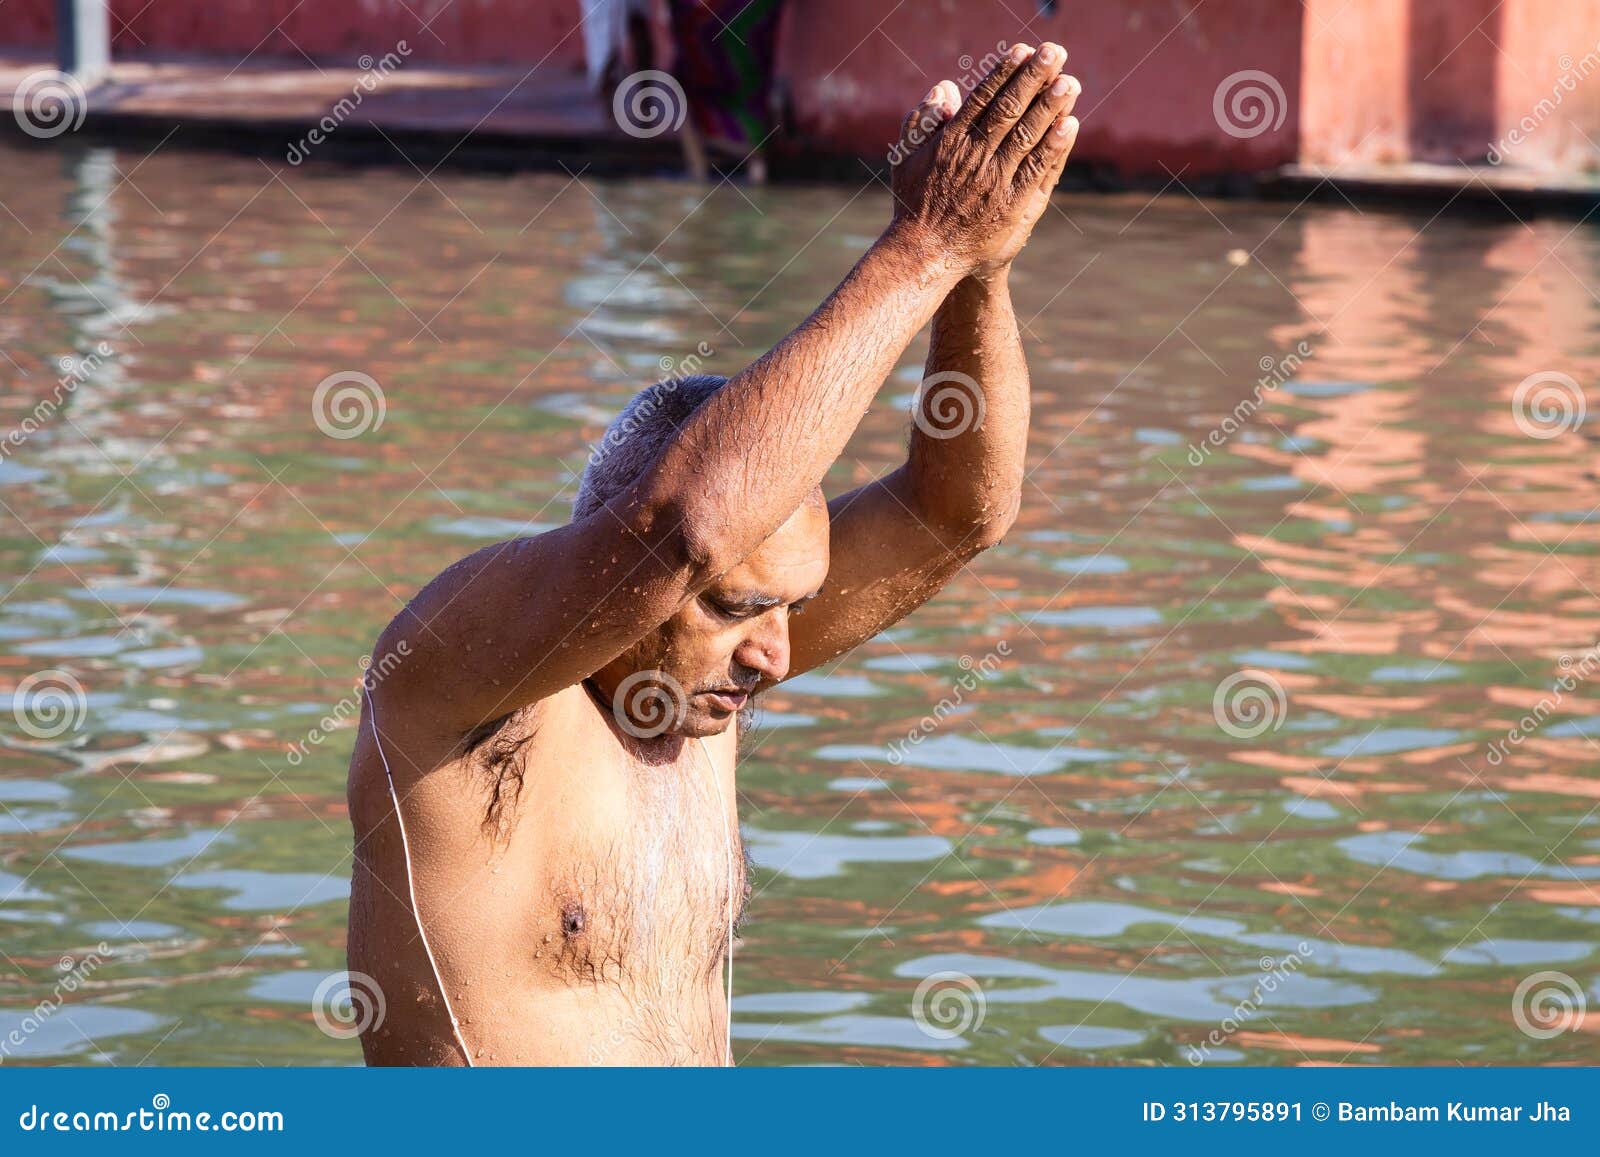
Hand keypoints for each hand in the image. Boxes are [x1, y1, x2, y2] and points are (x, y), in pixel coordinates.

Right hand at [887, 43, 1080, 276]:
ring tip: (1069, 81)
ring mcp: (995, 182)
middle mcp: (974, 157)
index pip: (983, 98)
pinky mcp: (1012, 205)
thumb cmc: (914, 204)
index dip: (1005, 72)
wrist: (925, 254)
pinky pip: (1037, 171)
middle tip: (1054, 53)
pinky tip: (1069, 125)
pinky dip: (1054, 147)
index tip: (1023, 51)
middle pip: (1009, 109)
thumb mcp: (906, 157)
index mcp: (951, 142)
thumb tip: (945, 88)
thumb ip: (923, 121)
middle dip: (1032, 78)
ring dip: (1049, 107)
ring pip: (1026, 136)